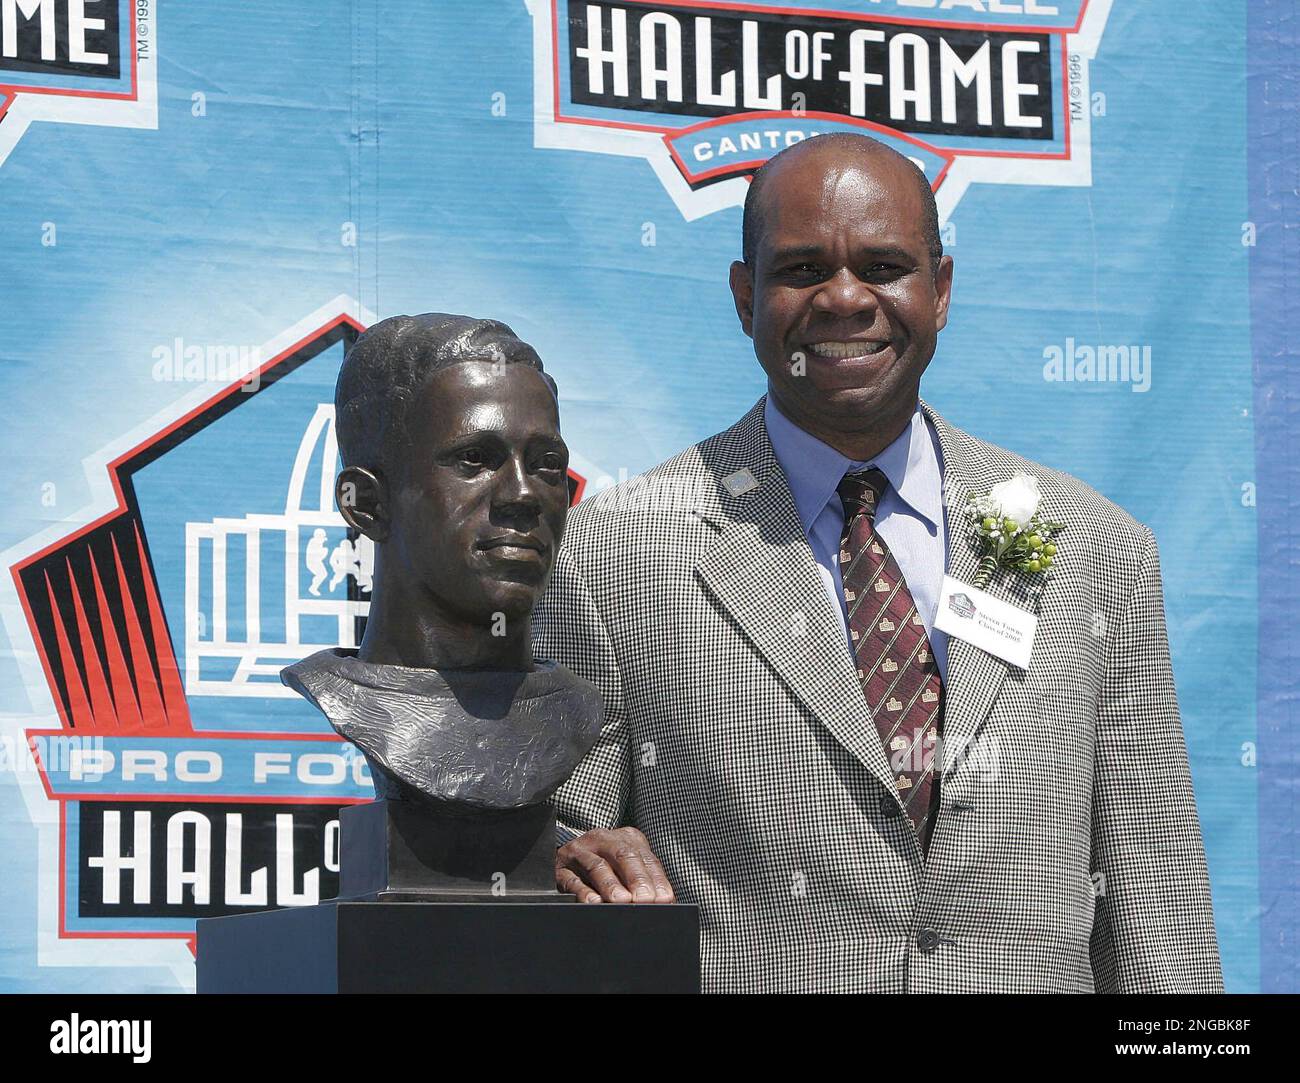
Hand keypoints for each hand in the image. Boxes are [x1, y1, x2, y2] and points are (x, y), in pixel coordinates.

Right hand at [556, 827, 675, 903]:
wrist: (565, 856)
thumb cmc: (606, 866)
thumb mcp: (626, 866)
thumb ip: (644, 880)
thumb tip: (665, 902)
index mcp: (625, 838)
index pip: (645, 858)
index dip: (656, 879)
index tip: (664, 898)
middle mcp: (603, 840)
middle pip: (623, 856)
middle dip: (636, 879)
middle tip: (645, 899)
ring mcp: (580, 852)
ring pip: (597, 866)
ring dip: (611, 885)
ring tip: (622, 901)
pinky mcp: (561, 869)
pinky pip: (572, 879)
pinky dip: (584, 892)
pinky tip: (594, 902)